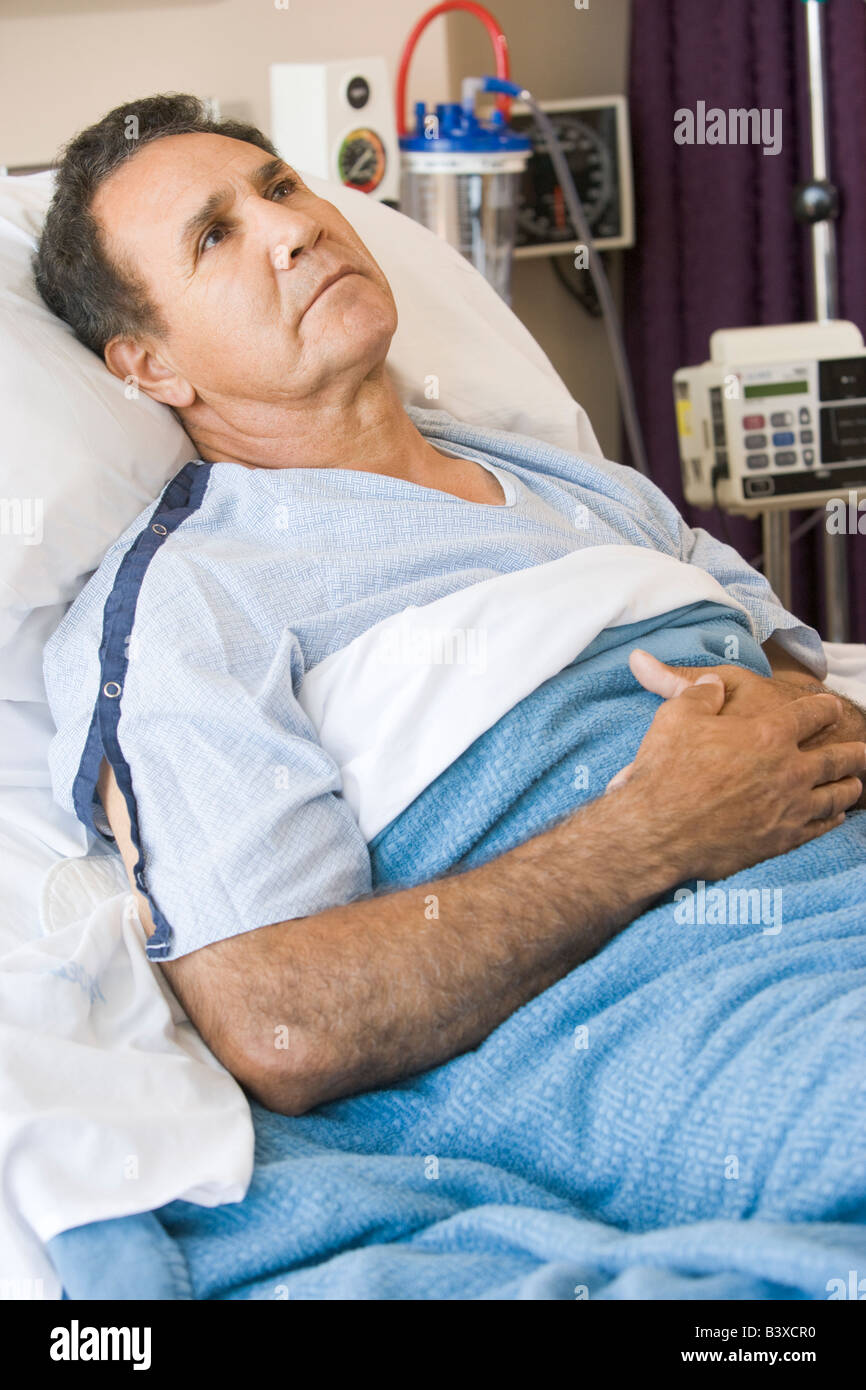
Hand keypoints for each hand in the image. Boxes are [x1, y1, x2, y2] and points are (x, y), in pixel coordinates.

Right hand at [606, 652, 865, 881]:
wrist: (659, 831)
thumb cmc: (666, 771)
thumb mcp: (676, 716)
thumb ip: (700, 693)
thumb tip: (712, 684)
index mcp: (769, 734)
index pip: (812, 714)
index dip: (824, 708)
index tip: (830, 708)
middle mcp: (790, 770)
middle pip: (838, 757)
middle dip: (854, 751)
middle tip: (864, 749)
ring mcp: (790, 808)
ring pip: (836, 794)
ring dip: (848, 785)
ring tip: (854, 781)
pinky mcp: (782, 840)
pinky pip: (820, 827)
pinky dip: (833, 819)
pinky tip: (836, 816)